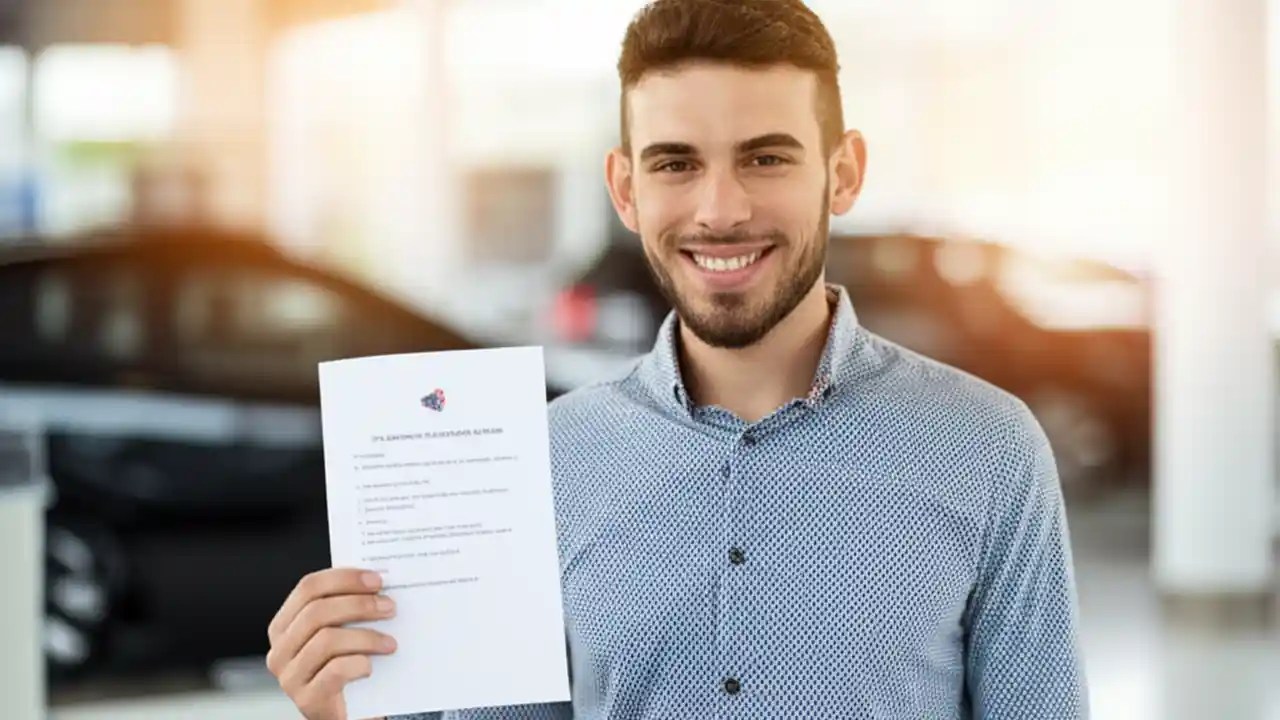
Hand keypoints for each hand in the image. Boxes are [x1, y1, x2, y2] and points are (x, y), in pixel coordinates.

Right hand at [266, 568, 397, 719]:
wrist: (349, 713)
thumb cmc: (346, 668)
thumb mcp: (341, 633)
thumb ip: (347, 608)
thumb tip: (378, 583)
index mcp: (285, 625)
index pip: (308, 588)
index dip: (344, 578)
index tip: (376, 579)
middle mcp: (280, 649)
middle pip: (317, 611)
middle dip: (359, 604)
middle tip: (389, 606)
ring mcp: (290, 677)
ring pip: (327, 640)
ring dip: (366, 636)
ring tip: (390, 642)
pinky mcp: (307, 700)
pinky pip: (335, 671)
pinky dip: (359, 663)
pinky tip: (371, 665)